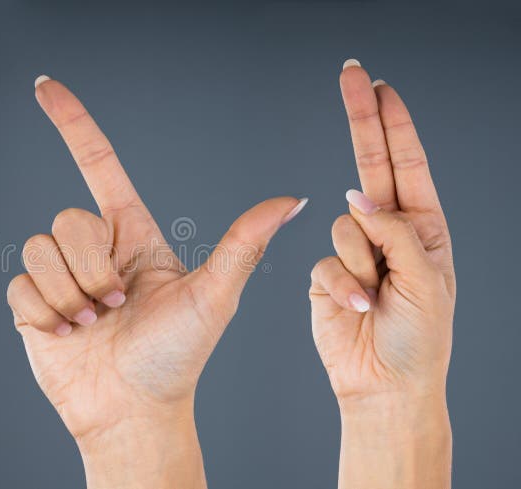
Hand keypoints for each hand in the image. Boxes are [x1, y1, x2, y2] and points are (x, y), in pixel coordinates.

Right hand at [8, 76, 305, 487]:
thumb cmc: (177, 357)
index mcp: (133, 234)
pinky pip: (19, 284)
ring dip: (71, 293)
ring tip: (94, 324)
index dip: (73, 124)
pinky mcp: (31, 303)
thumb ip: (243, 244)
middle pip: (69, 217)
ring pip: (39, 248)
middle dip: (93, 266)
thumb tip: (291, 201)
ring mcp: (61, 276)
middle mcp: (94, 249)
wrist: (131, 410)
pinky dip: (45, 312)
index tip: (45, 87)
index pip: (98, 165)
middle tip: (116, 305)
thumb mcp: (214, 296)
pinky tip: (67, 335)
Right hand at [309, 60, 454, 487]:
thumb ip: (394, 231)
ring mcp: (355, 252)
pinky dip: (342, 286)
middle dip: (361, 118)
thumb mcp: (426, 280)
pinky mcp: (325, 275)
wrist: (384, 385)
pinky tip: (358, 307)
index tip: (379, 86)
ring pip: (343, 225)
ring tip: (378, 296)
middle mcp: (388, 232)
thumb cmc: (419, 339)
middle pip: (368, 164)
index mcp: (423, 228)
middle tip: (351, 74)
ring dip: (360, 262)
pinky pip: (323, 262)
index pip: (405, 163)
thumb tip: (358, 196)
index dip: (392, 123)